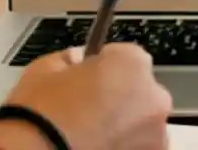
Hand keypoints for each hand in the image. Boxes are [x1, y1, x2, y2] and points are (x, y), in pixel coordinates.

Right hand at [0, 45, 172, 149]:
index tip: (90, 78)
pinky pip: (139, 146)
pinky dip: (124, 146)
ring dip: (124, 125)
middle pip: (139, 90)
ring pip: (142, 123)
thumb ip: (71, 59)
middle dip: (119, 97)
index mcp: (132, 63)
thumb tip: (76, 61)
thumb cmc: (41, 114)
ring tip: (91, 134)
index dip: (104, 67)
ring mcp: (156, 133)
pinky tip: (97, 146)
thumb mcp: (46, 68)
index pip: (125, 57)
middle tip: (88, 109)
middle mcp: (153, 96)